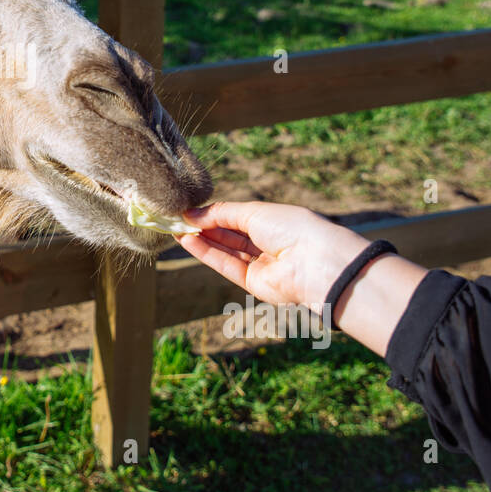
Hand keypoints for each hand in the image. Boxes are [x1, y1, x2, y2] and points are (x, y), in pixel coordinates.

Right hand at [174, 201, 372, 309]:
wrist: (314, 262)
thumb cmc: (291, 227)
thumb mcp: (253, 212)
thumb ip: (220, 214)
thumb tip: (191, 214)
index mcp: (274, 221)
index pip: (237, 216)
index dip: (213, 213)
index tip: (188, 208)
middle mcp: (267, 243)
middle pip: (229, 234)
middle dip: (203, 226)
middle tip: (176, 218)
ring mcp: (260, 264)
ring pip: (225, 250)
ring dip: (201, 239)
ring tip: (176, 228)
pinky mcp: (252, 283)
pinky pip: (226, 265)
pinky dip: (206, 253)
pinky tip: (187, 241)